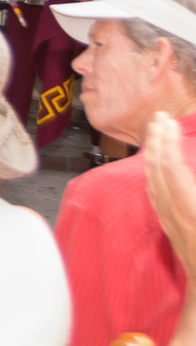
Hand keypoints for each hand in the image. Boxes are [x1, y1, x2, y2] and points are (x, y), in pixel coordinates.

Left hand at [145, 111, 195, 270]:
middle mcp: (174, 212)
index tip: (167, 121)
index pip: (172, 167)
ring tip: (155, 134)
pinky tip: (153, 168)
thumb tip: (182, 170)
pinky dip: (153, 174)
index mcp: (190, 208)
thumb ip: (193, 190)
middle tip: (159, 117)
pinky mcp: (170, 228)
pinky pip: (155, 195)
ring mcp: (170, 220)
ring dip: (153, 154)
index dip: (168, 142)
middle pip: (158, 169)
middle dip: (157, 140)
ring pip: (153, 180)